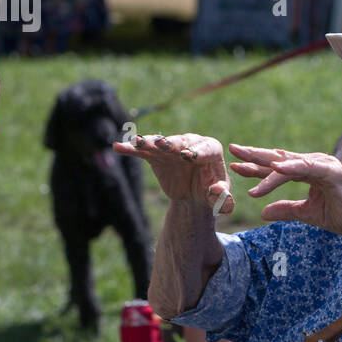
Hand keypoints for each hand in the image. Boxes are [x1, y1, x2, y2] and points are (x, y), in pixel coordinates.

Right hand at [114, 133, 234, 212]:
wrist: (193, 196)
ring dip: (149, 143)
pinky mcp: (157, 155)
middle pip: (182, 142)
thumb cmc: (211, 193)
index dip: (199, 152)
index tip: (189, 156)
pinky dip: (132, 149)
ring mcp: (173, 148)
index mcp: (211, 151)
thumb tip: (217, 192)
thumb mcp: (219, 199)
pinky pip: (144, 151)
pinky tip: (118, 147)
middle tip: (163, 145)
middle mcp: (192, 144)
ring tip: (138, 142)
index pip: (207, 148)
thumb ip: (222, 198)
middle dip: (172, 144)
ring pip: (160, 144)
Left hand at [227, 143, 341, 241]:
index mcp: (308, 171)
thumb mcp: (306, 214)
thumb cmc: (340, 216)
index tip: (236, 167)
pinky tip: (274, 168)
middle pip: (279, 159)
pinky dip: (289, 167)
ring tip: (244, 165)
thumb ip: (286, 210)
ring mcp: (322, 165)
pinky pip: (305, 168)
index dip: (256, 167)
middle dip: (254, 155)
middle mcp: (313, 164)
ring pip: (288, 163)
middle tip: (232, 150)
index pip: (277, 167)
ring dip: (265, 164)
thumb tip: (263, 212)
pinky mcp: (330, 171)